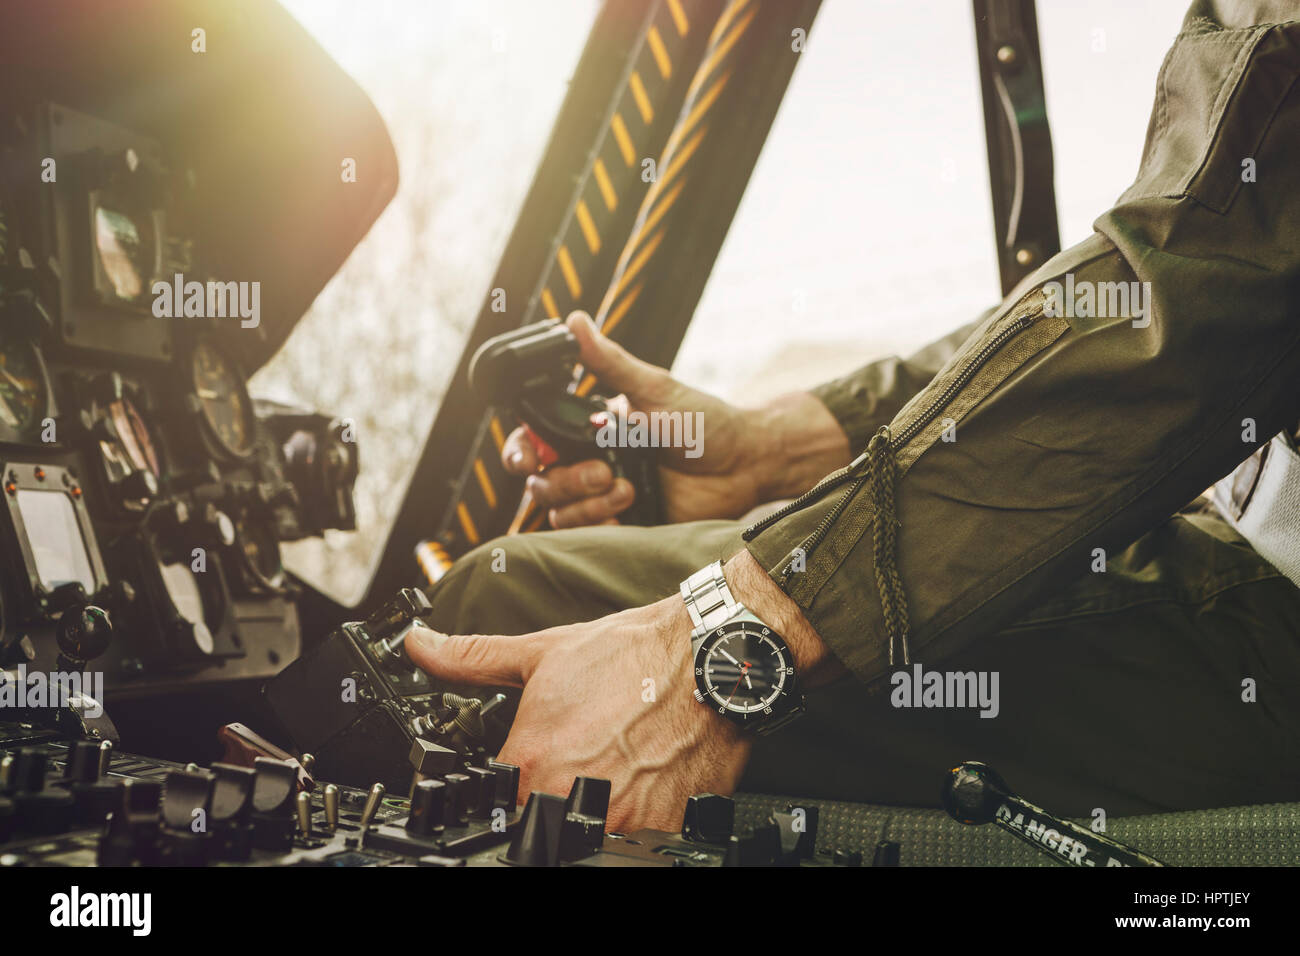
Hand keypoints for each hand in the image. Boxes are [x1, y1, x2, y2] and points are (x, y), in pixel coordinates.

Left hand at [405, 550, 843, 829]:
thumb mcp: (542, 652)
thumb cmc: (634, 655)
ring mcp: (617, 821)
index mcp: (530, 760)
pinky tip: (646, 779)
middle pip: (542, 822)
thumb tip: (420, 646)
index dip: (520, 781)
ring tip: (619, 767)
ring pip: (588, 835)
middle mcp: (568, 798)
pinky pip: (636, 843)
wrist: (710, 658)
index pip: (501, 800)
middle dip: (559, 797)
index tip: (543, 763)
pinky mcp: (660, 832)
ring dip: (597, 810)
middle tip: (588, 760)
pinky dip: (638, 817)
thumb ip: (472, 658)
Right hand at [501, 312, 849, 527]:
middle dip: (566, 480)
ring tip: (626, 488)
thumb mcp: (654, 389)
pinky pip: (589, 536)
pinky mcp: (622, 524)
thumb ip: (610, 362)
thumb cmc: (703, 421)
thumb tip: (575, 321)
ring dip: (587, 503)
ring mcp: (603, 497)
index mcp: (586, 427)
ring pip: (560, 513)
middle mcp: (588, 462)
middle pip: (541, 482)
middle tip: (605, 470)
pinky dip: (601, 523)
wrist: (744, 464)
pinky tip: (629, 506)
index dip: (520, 451)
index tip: (529, 458)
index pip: (533, 441)